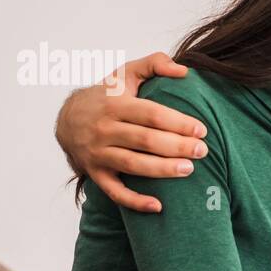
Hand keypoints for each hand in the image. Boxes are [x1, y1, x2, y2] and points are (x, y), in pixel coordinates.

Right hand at [56, 51, 202, 212]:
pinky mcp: (96, 173)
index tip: (201, 130)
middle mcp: (104, 129)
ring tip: (189, 170)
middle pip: (144, 140)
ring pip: (133, 165)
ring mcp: (98, 153)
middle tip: (203, 151)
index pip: (150, 114)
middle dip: (176, 147)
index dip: (177, 122)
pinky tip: (158, 206)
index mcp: (115, 104)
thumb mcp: (127, 73)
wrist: (67, 118)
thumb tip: (184, 71)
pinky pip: (115, 192)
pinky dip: (135, 202)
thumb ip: (155, 63)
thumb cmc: (107, 95)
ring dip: (162, 170)